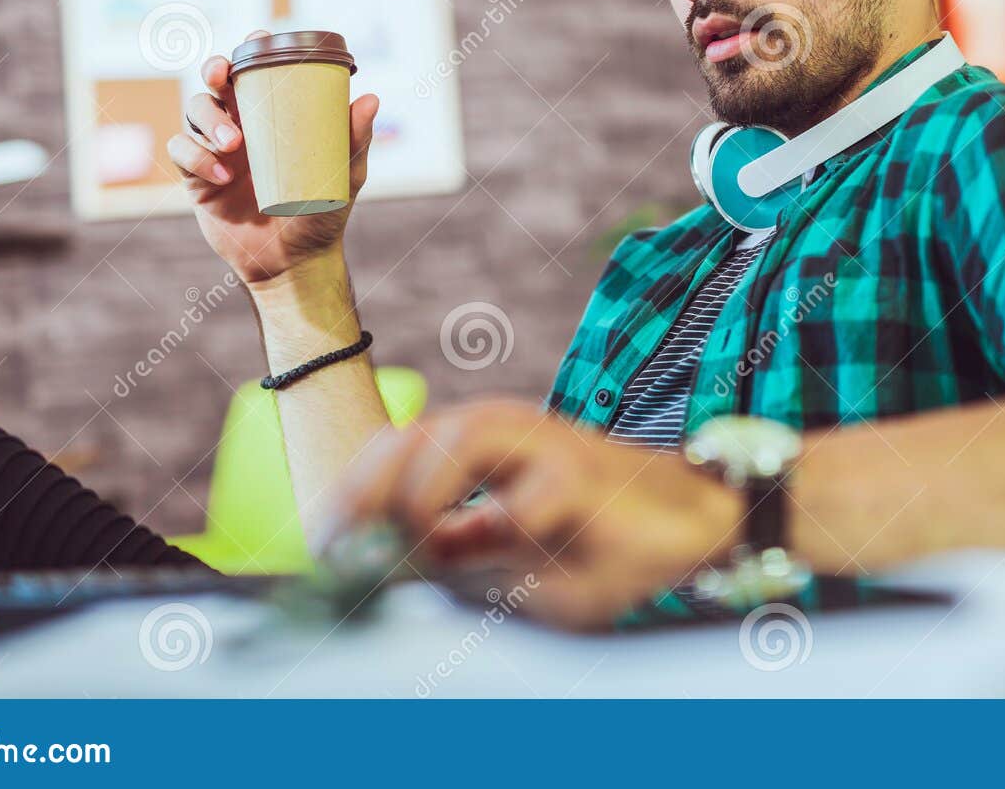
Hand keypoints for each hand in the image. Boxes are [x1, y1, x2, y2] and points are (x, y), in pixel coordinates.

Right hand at [168, 28, 381, 284]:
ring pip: (193, 112)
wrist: (295, 263)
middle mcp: (241, 126)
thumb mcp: (345, 176)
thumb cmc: (322, 215)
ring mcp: (216, 150)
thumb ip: (355, 140)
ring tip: (234, 146)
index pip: (256, 73)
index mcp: (274, 118)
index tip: (256, 38)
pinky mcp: (196, 179)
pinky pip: (181, 152)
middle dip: (214, 70)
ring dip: (208, 120)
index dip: (250, 50)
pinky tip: (223, 177)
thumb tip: (371, 98)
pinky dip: (197, 158)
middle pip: (215, 83)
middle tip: (223, 76)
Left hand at [324, 398, 742, 629]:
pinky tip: (478, 554)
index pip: (390, 453)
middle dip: (366, 493)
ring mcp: (540, 446)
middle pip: (410, 437)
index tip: (320, 547)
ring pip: (457, 444)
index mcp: (471, 448)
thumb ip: (447, 556)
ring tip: (409, 549)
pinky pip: (526, 504)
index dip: (347, 495)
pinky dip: (492, 531)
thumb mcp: (504, 559)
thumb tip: (377, 571)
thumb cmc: (590, 544)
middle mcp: (498, 434)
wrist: (684, 527)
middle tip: (344, 550)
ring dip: (418, 502)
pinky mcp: (580, 476)